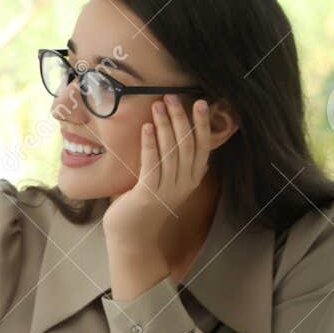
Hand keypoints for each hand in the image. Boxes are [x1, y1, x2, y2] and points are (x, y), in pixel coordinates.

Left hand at [101, 94, 211, 257]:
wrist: (131, 236)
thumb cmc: (144, 205)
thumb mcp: (165, 183)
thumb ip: (175, 166)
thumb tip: (183, 146)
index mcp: (191, 179)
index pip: (202, 146)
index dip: (202, 124)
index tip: (201, 102)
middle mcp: (183, 183)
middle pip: (187, 145)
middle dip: (180, 118)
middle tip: (172, 97)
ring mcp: (167, 189)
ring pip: (170, 152)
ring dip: (164, 126)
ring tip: (158, 105)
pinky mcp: (148, 194)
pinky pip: (152, 164)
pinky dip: (150, 144)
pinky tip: (146, 128)